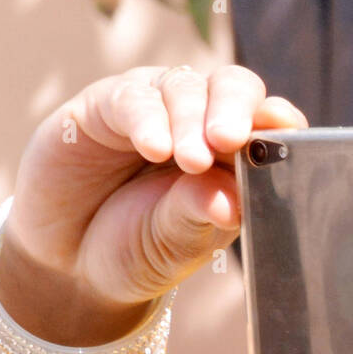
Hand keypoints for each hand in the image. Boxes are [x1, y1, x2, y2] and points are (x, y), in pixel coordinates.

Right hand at [0, 64, 307, 344]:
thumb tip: (230, 202)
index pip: (265, 123)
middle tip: (230, 140)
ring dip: (191, 120)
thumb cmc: (133, 253)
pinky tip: (154, 147)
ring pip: (183, 87)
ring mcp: (152, 109)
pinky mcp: (104, 106)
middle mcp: (196, 123)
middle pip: (230, 88)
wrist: (68, 265)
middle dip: (234, 109)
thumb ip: (198, 217)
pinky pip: (132, 97)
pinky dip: (146, 118)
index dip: (275, 120)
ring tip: (191, 161)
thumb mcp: (173, 246)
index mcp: (230, 158)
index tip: (284, 128)